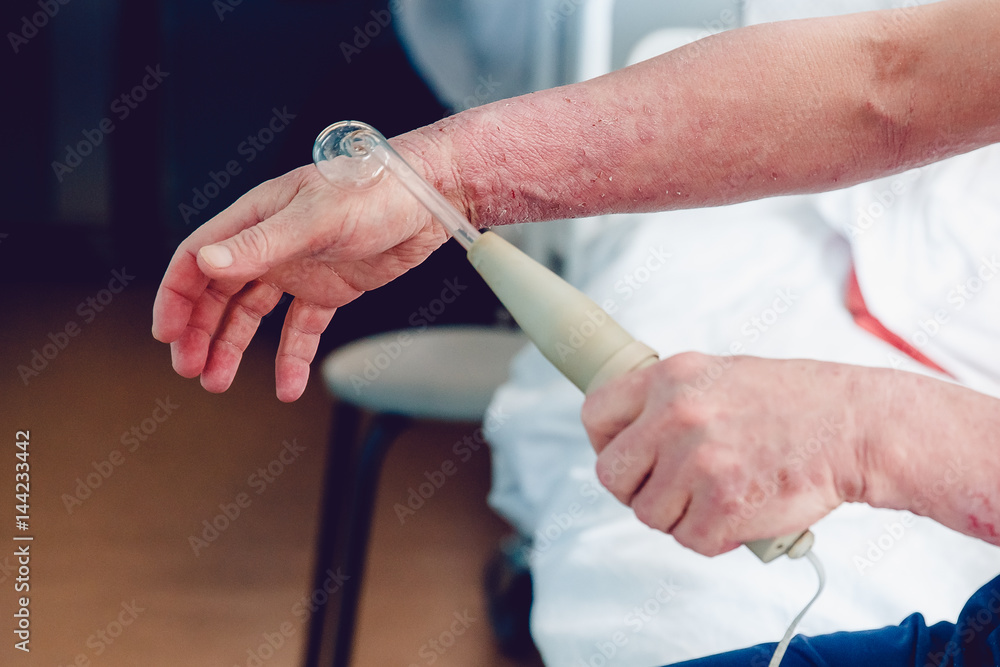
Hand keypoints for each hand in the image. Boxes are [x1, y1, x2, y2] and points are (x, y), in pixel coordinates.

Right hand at [152, 136, 456, 401]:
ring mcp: (299, 267)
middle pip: (218, 292)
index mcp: (257, 218)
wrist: (431, 198)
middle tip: (191, 369)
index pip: (198, 258)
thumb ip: (261, 244)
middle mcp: (272, 244)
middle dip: (199, 331)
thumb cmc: (377, 189)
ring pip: (252, 313)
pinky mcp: (330, 288)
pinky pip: (301, 327)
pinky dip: (292, 355)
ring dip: (232, 347)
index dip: (177, 296)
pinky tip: (288, 384)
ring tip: (218, 381)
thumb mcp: (316, 217)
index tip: (167, 334)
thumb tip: (207, 263)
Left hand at [581, 352, 869, 555]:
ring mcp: (698, 462)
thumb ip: (669, 399)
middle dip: (635, 489)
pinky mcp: (723, 505)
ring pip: (649, 514)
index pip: (595, 414)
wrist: (854, 427)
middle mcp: (676, 416)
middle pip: (611, 475)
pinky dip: (712, 537)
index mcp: (670, 377)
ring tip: (715, 497)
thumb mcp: (717, 374)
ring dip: (679, 516)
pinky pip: (690, 540)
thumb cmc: (790, 403)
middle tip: (667, 490)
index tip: (624, 457)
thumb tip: (627, 433)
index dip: (604, 444)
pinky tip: (737, 515)